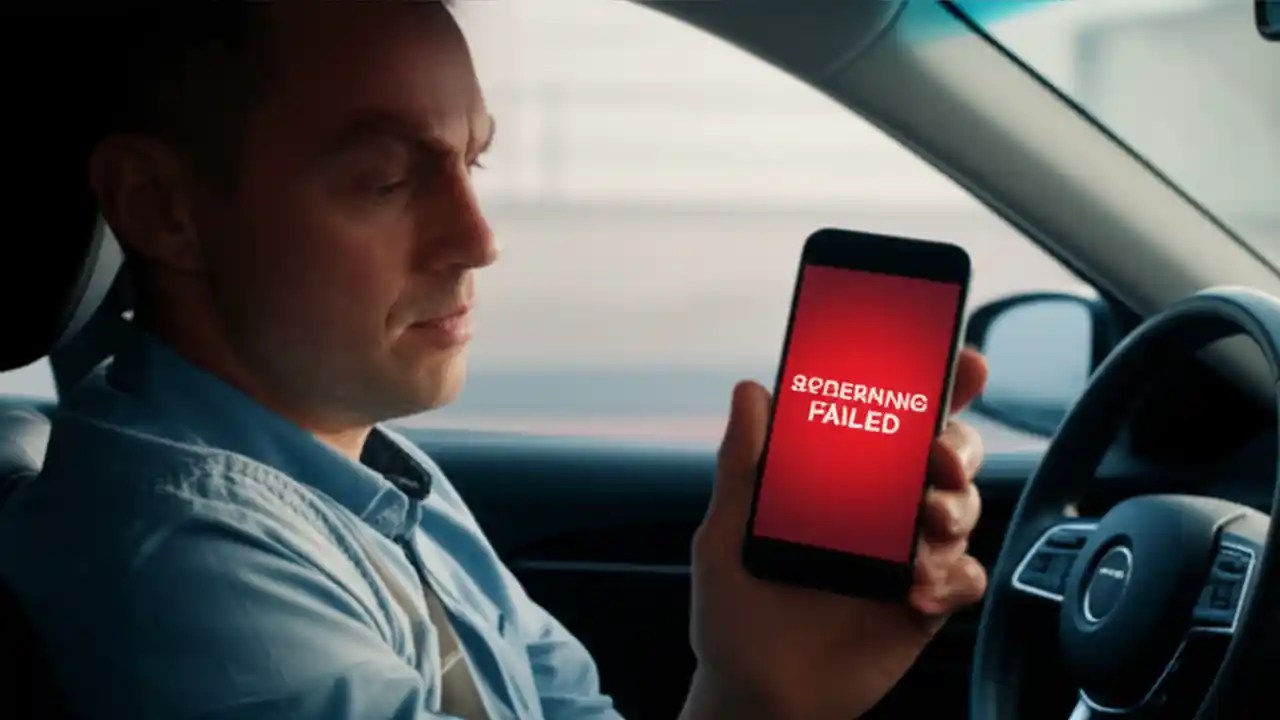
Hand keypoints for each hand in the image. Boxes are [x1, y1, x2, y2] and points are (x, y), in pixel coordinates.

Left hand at [682, 348, 988, 719]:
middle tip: (937, 457)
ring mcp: (907, 552)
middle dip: (957, 446)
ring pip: (963, 508)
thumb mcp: (726, 532)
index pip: (892, 419)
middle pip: (945, 455)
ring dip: (954, 508)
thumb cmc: (735, 609)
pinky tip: (916, 587)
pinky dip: (952, 577)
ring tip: (920, 527)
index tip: (960, 363)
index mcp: (838, 478)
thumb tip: (750, 391)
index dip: (934, 387)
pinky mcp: (925, 602)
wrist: (756, 691)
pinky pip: (965, 578)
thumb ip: (742, 465)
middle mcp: (880, 508)